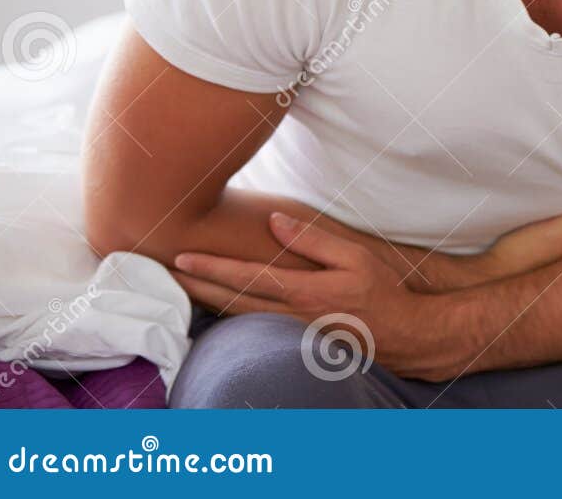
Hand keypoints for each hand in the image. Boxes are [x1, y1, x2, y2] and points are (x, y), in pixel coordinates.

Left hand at [171, 212, 458, 379]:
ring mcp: (289, 331)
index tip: (181, 257)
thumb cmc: (383, 292)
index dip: (211, 267)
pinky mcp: (293, 340)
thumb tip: (275, 221)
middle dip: (192, 287)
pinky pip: (251, 325)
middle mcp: (289, 315)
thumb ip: (313, 241)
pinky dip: (225, 315)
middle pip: (229, 301)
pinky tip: (212, 308)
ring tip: (175, 289)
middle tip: (158, 274)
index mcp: (304, 291)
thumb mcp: (355, 257)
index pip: (246, 278)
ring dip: (203, 302)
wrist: (404, 335)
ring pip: (235, 316)